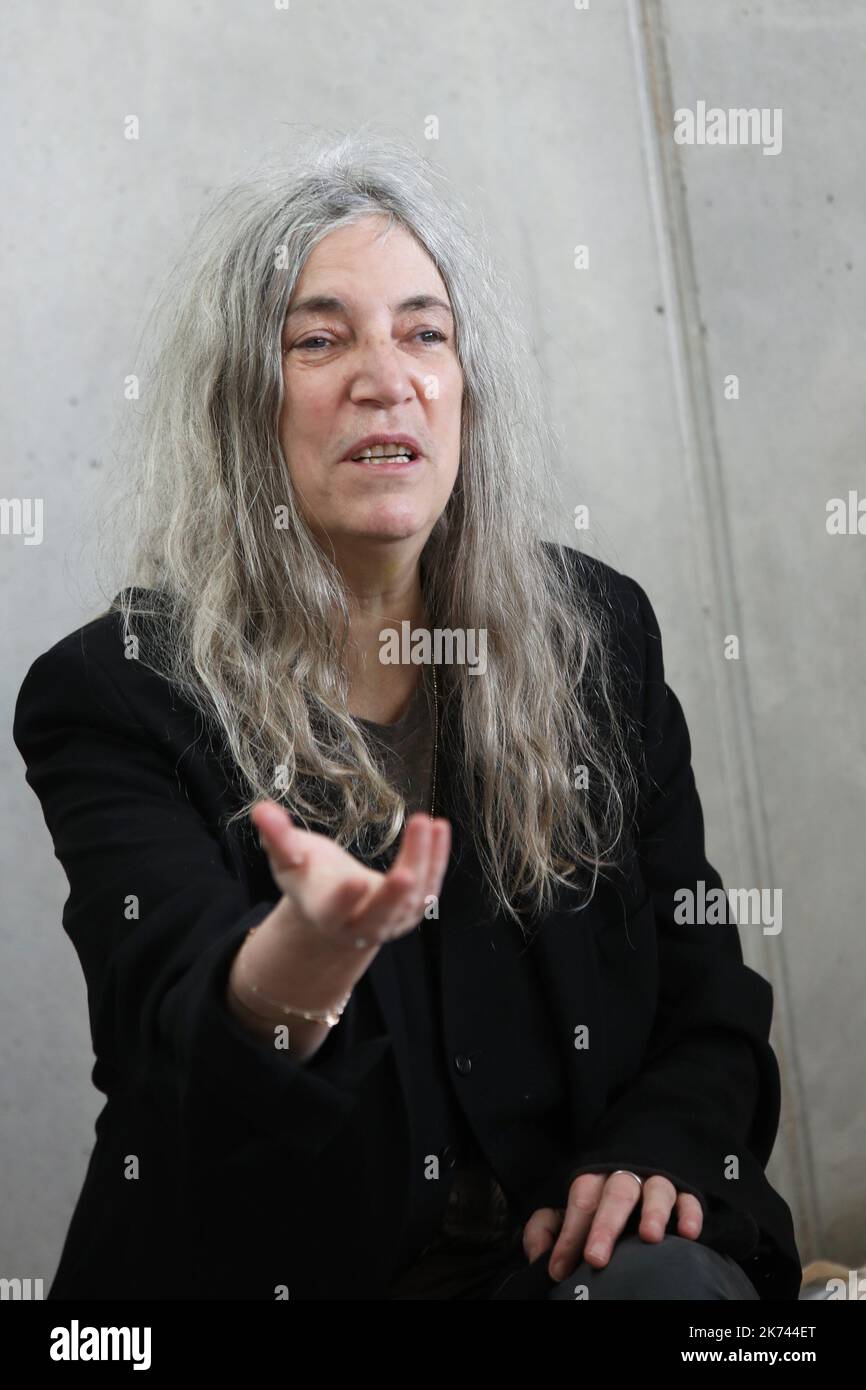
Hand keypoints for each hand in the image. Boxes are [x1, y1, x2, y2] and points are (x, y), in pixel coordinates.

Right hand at [251, 798, 450, 950]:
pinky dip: (437, 857)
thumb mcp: (288, 858)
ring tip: (427, 823)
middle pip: (381, 914)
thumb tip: (260, 809)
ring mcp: (392, 921)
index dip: (344, 900)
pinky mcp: (413, 909)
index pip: (335, 912)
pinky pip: (431, 883)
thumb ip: (277, 837)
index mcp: (325, 915)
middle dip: (394, 894)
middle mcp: (361, 925)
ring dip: (423, 860)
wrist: (337, 908)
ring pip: (413, 896)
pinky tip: (440, 827)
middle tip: (407, 872)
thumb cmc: (308, 879)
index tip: (354, 881)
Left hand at [523, 1171, 703, 1280]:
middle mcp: (625, 1177)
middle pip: (615, 1195)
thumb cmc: (597, 1205)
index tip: (559, 1269)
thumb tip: (539, 1253)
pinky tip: (688, 1233)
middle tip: (595, 1258)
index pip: (580, 1201)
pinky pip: (689, 1199)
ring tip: (649, 1237)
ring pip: (656, 1190)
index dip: (569, 1235)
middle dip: (605, 1226)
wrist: (633, 1171)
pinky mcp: (683, 1192)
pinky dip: (690, 1213)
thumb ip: (546, 1228)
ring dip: (652, 1212)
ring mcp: (656, 1183)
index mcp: (594, 1179)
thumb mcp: (567, 1211)